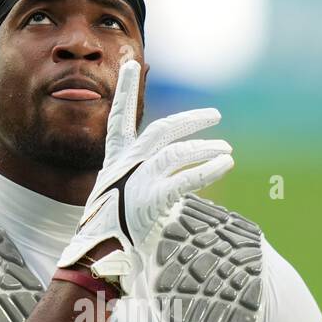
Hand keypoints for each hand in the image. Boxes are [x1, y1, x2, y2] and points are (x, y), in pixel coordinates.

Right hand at [55, 59, 234, 295]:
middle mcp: (125, 166)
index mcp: (115, 162)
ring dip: (205, 149)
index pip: (119, 118)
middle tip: (216, 115)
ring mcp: (136, 182)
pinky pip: (184, 180)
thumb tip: (172, 185)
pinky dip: (206, 170)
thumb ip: (145, 185)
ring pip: (176, 154)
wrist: (94, 259)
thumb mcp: (123, 200)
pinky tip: (224, 165)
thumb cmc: (109, 234)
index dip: (126, 90)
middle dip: (191, 120)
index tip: (132, 62)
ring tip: (228, 151)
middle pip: (161, 130)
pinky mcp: (149, 200)